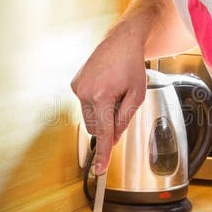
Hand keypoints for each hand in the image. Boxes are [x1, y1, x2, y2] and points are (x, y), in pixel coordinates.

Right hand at [72, 26, 147, 172]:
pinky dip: (95, 104)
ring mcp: (77, 88)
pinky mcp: (75, 84)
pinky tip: (105, 87)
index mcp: (101, 96)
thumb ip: (124, 120)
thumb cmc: (131, 66)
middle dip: (108, 125)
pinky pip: (85, 105)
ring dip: (101, 114)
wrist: (120, 42)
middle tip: (122, 105)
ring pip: (89, 118)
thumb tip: (112, 138)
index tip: (100, 169)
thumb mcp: (137, 95)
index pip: (103, 133)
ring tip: (114, 92)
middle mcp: (85, 93)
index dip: (103, 153)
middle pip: (95, 127)